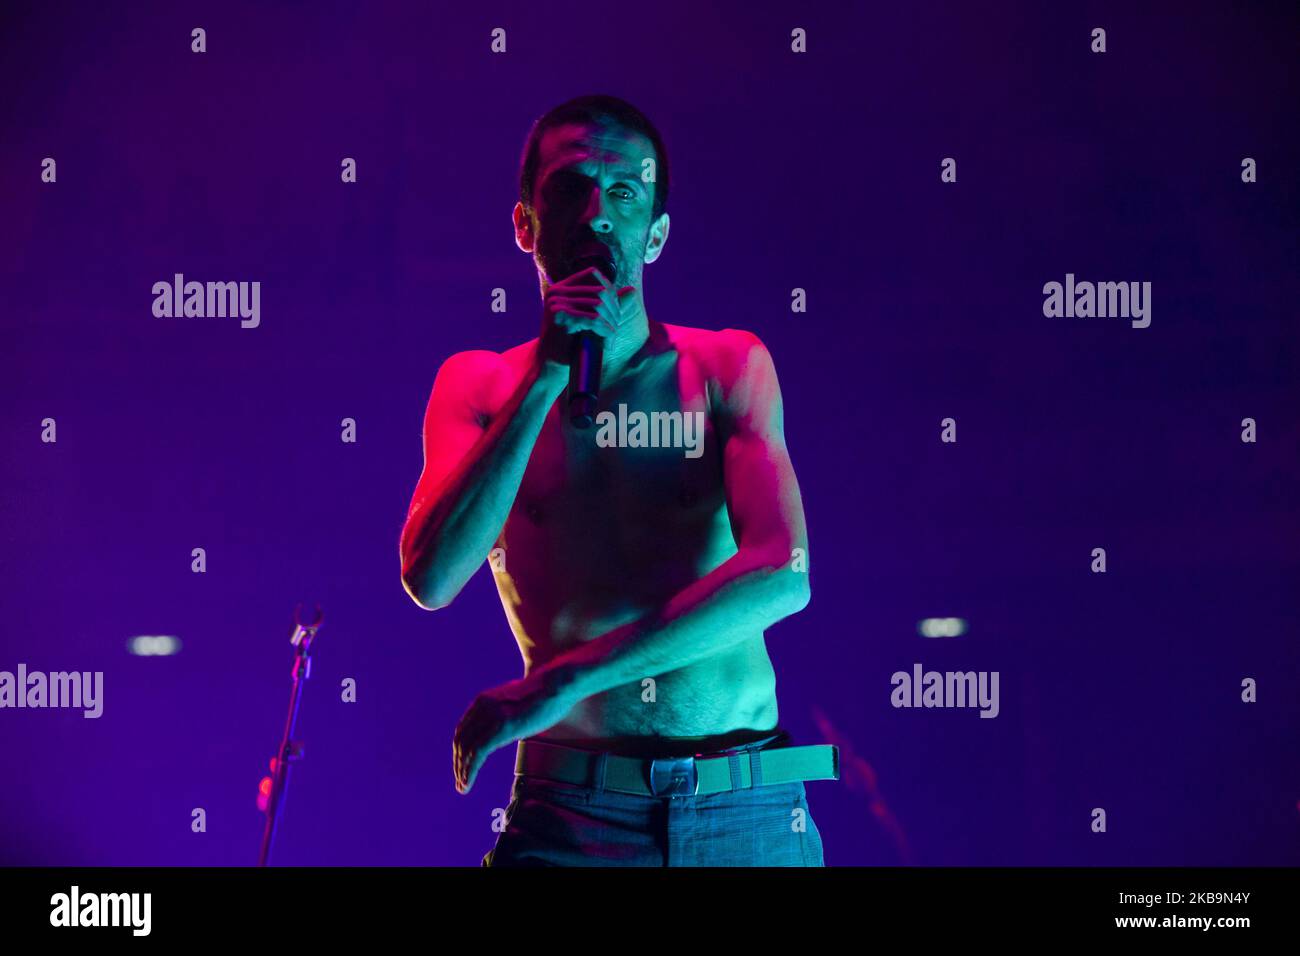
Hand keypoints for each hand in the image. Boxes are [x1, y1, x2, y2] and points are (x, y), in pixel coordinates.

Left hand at [452, 663, 578, 793]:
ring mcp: (491, 717)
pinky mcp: (501, 728)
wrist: (557, 684)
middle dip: (458, 763)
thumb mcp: (517, 704)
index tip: (462, 766)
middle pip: (461, 740)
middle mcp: (482, 707)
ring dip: (462, 771)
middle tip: (460, 783)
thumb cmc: (545, 695)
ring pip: (466, 749)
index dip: (460, 751)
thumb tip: (511, 727)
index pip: (463, 730)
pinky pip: (477, 754)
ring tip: (463, 788)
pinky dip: (470, 771)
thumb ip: (507, 714)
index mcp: (483, 700)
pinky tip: (468, 783)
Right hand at [535, 266, 636, 373]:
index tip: (614, 310)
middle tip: (616, 327)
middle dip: (614, 310)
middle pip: (599, 291)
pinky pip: (593, 319)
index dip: (610, 289)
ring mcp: (557, 302)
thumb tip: (632, 291)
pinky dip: (605, 330)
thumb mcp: (589, 318)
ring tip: (612, 336)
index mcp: (561, 287)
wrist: (549, 363)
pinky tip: (607, 342)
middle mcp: (557, 291)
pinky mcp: (560, 316)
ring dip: (611, 322)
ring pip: (599, 305)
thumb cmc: (569, 342)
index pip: (593, 274)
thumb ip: (608, 303)